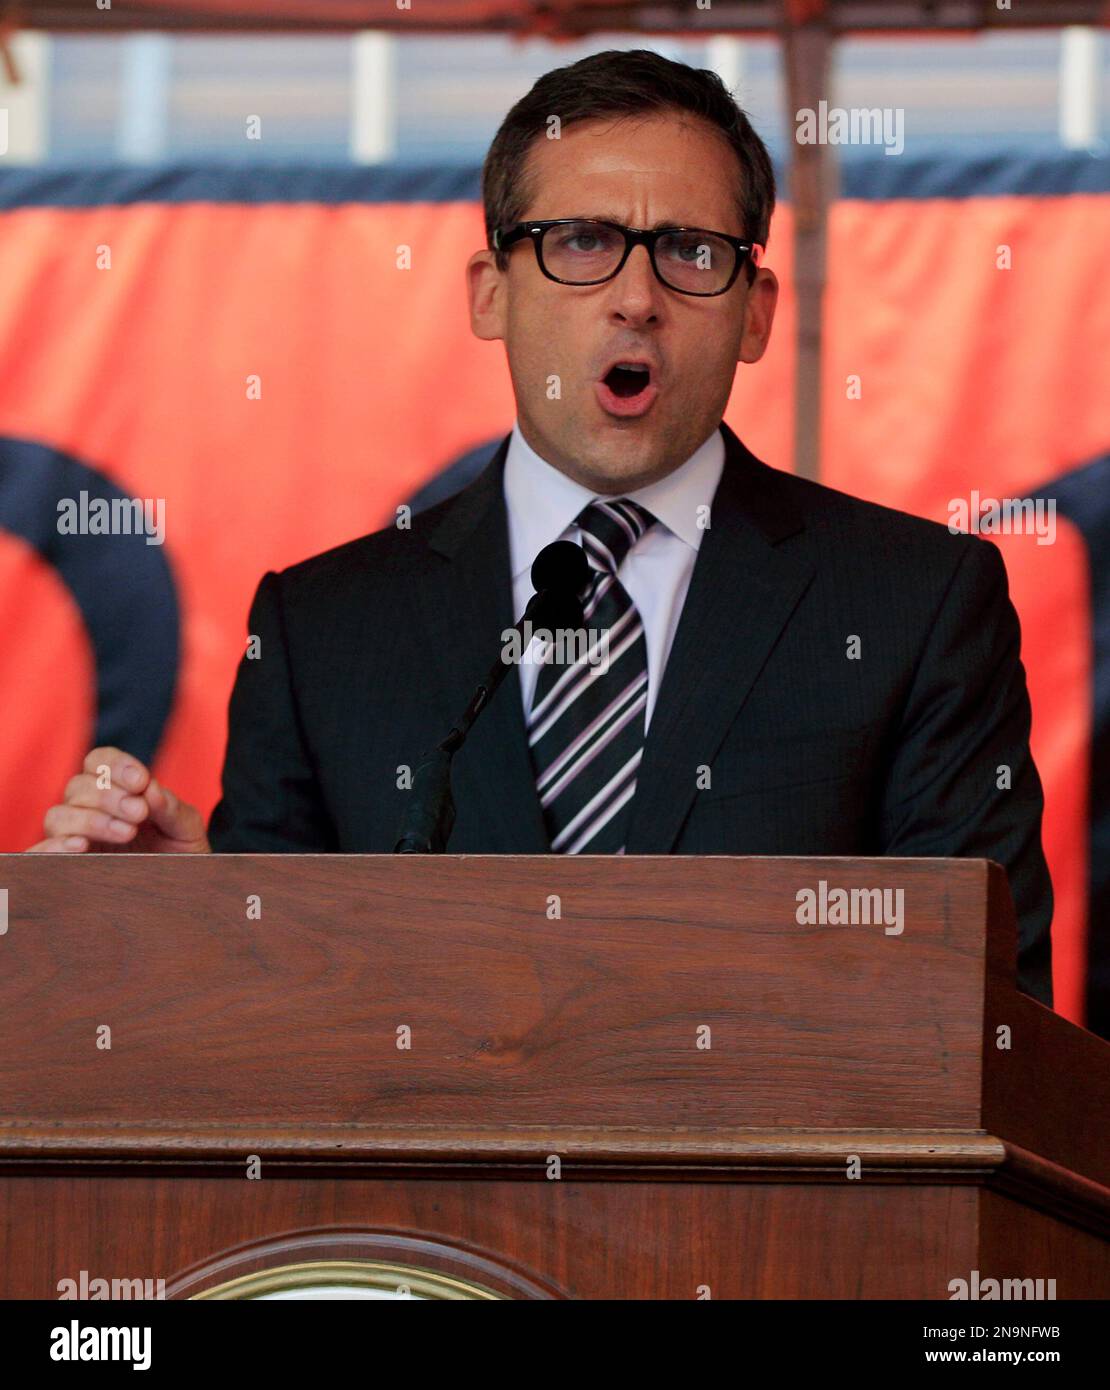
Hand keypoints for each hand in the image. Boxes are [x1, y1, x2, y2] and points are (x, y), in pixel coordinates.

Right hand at [28, 747, 210, 853]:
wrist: (182, 889)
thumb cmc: (181, 853)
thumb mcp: (186, 829)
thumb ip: (171, 808)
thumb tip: (150, 790)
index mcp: (117, 790)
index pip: (99, 761)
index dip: (115, 765)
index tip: (141, 780)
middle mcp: (89, 809)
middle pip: (78, 786)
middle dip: (109, 796)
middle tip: (139, 813)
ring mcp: (75, 836)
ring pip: (58, 815)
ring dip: (90, 820)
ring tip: (125, 832)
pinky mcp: (64, 865)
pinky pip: (40, 850)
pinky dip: (53, 845)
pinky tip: (79, 847)